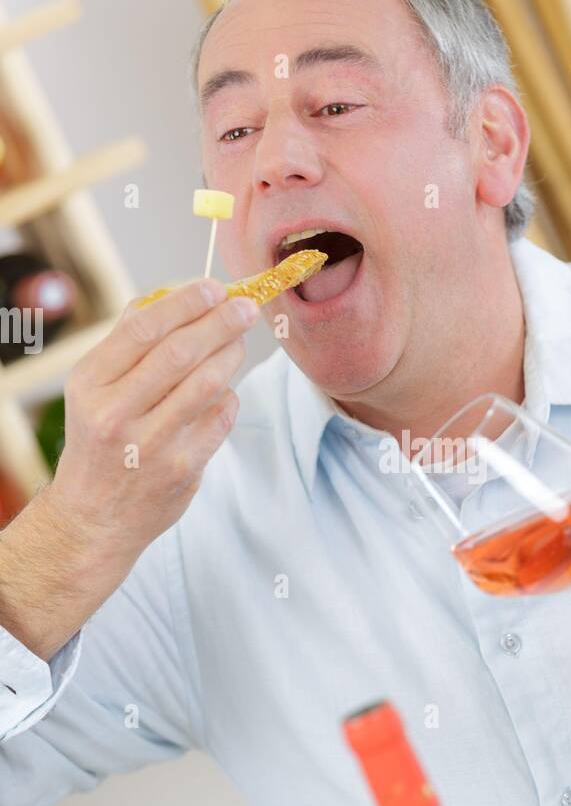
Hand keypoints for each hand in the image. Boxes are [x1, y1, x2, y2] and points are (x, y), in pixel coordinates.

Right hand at [52, 278, 257, 561]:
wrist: (95, 518)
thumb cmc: (100, 441)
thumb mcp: (93, 390)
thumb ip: (126, 343)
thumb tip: (173, 294)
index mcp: (90, 383)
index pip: (143, 328)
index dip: (185, 303)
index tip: (214, 287)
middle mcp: (116, 413)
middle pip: (181, 352)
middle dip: (221, 322)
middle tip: (247, 306)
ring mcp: (152, 443)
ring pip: (207, 382)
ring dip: (231, 354)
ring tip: (238, 341)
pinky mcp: (184, 467)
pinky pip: (221, 417)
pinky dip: (228, 396)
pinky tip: (222, 390)